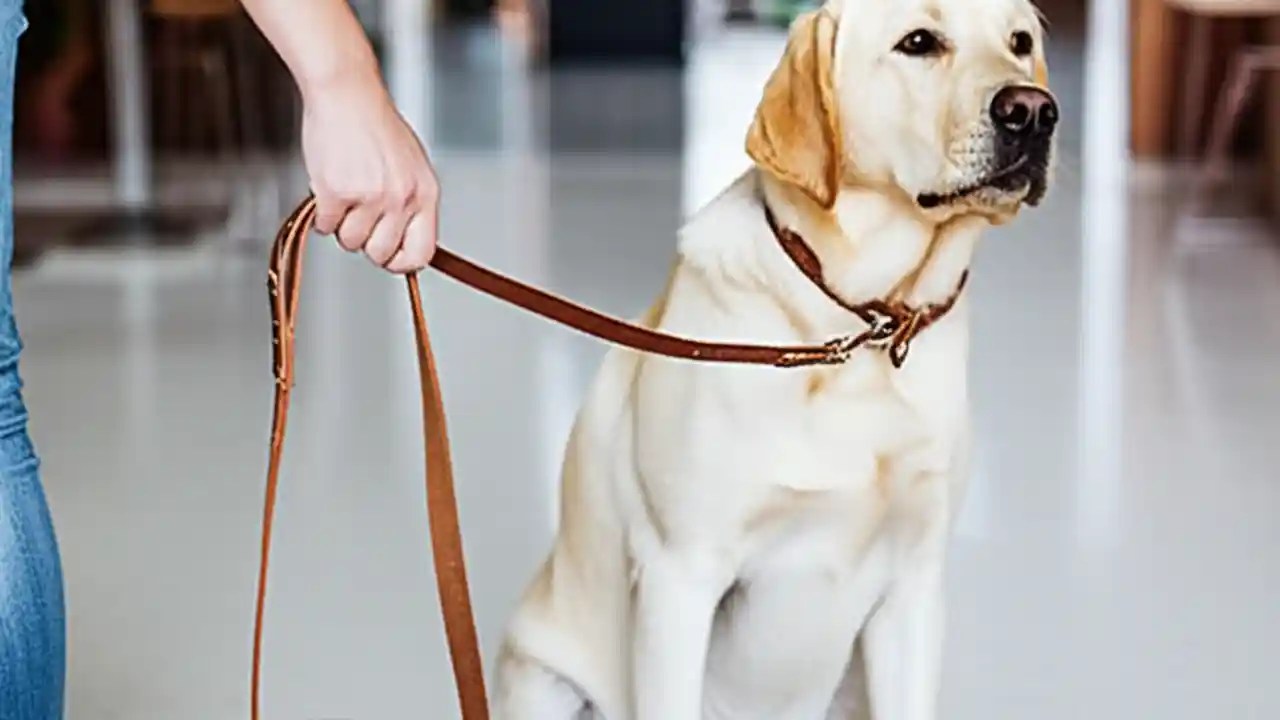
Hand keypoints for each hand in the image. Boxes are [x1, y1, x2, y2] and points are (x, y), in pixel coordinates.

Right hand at [300, 74, 439, 272]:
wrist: (347, 93)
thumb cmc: (374, 125)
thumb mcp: (411, 166)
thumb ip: (411, 203)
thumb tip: (404, 240)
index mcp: (425, 193)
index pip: (422, 252)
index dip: (402, 262)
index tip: (389, 258)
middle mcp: (402, 197)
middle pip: (381, 253)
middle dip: (365, 242)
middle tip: (358, 218)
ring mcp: (370, 196)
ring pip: (350, 242)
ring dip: (341, 224)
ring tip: (346, 193)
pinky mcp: (337, 192)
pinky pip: (326, 226)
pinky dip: (322, 213)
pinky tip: (329, 186)